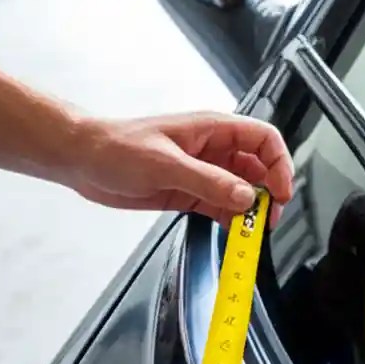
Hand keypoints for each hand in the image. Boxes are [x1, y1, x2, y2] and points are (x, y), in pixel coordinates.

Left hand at [68, 112, 294, 226]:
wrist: (84, 161)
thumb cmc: (118, 147)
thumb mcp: (166, 164)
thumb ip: (208, 181)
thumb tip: (245, 196)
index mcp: (212, 129)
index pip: (263, 139)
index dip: (279, 164)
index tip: (281, 192)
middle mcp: (213, 150)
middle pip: (258, 169)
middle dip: (269, 193)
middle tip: (267, 219)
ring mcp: (202, 173)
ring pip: (241, 191)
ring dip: (250, 211)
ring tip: (251, 232)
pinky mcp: (189, 194)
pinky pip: (220, 207)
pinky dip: (231, 221)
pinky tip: (233, 234)